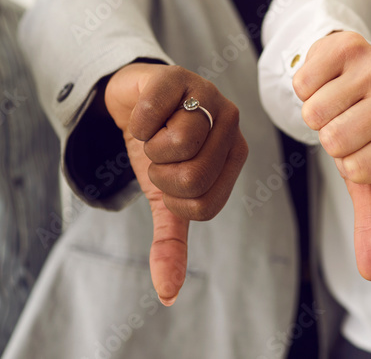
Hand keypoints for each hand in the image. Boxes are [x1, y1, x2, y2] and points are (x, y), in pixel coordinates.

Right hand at [104, 62, 246, 304]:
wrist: (134, 100)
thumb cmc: (159, 148)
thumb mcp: (164, 198)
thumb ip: (171, 242)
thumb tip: (167, 295)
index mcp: (235, 155)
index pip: (203, 205)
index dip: (173, 202)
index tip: (167, 181)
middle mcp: (231, 123)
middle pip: (192, 177)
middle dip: (160, 174)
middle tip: (158, 156)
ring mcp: (207, 95)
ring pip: (176, 144)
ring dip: (148, 145)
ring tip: (153, 132)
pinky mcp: (177, 76)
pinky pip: (150, 115)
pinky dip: (135, 121)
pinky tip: (144, 112)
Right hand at [293, 31, 370, 280]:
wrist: (350, 71)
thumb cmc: (363, 129)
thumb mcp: (367, 176)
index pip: (359, 168)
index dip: (347, 161)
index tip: (360, 144)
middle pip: (336, 139)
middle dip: (328, 135)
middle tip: (344, 120)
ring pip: (317, 111)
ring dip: (315, 110)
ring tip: (336, 100)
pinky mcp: (351, 43)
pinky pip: (305, 81)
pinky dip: (304, 85)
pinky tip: (325, 78)